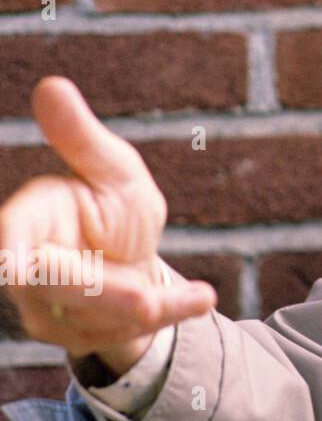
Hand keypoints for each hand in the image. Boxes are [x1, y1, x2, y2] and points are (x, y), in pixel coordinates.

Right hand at [0, 76, 215, 376]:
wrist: (136, 259)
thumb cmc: (116, 206)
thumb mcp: (113, 169)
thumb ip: (81, 138)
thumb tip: (52, 85)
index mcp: (30, 220)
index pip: (11, 235)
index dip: (10, 248)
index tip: (13, 263)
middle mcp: (27, 270)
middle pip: (56, 285)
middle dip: (103, 293)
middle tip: (145, 302)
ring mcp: (48, 308)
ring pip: (94, 317)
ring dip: (148, 305)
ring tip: (197, 295)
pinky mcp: (80, 336)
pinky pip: (124, 333)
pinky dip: (170, 314)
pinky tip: (203, 299)